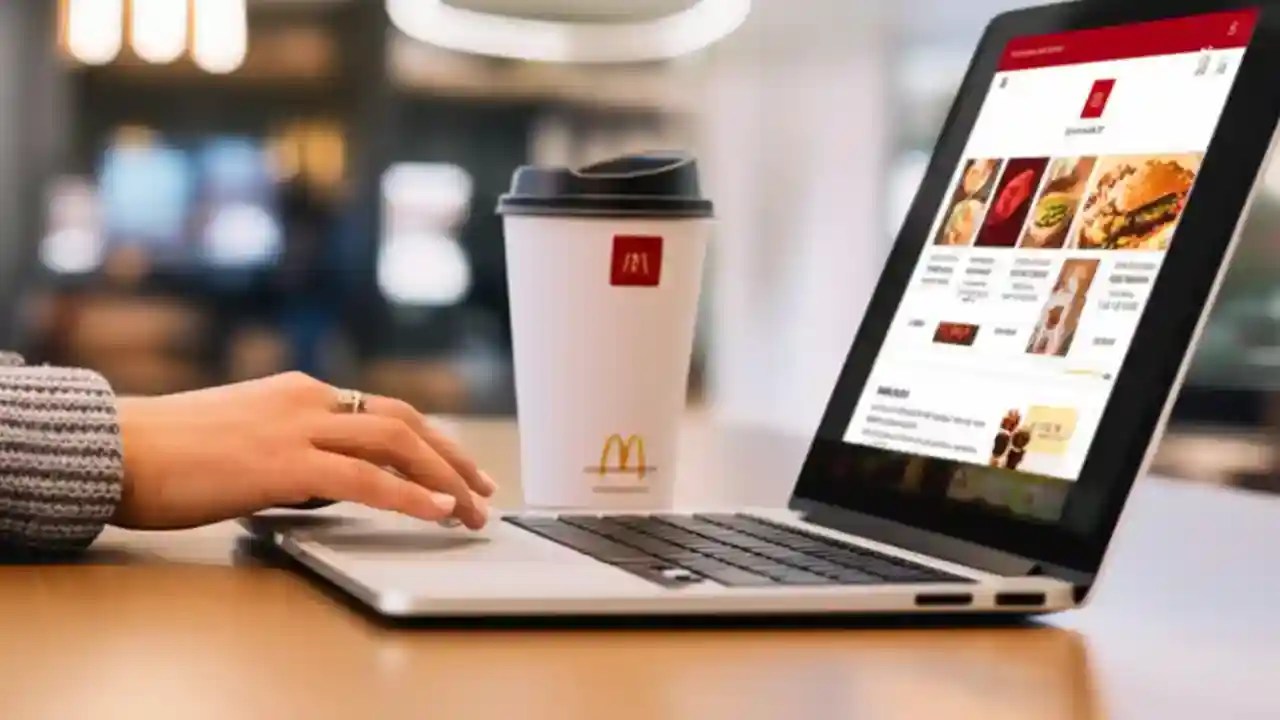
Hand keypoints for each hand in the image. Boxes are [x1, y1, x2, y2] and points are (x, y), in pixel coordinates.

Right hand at [112, 372, 496, 530]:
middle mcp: (308, 399)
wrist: (117, 446)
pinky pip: (364, 478)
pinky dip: (408, 494)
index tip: (458, 469)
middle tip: (483, 490)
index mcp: (300, 392)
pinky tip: (436, 511)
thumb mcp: (248, 440)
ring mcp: (297, 427)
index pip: (385, 412)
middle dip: (452, 457)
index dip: (432, 441)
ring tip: (471, 510)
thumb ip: (297, 453)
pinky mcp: (283, 462)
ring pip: (396, 442)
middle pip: (405, 421)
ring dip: (443, 478)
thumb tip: (336, 484)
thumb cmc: (169, 451)